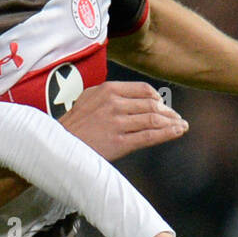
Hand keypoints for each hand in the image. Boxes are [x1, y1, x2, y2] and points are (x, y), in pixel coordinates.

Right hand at [57, 80, 187, 160]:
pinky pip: (150, 136)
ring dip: (171, 123)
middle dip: (168, 113)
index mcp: (107, 90)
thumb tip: (136, 98)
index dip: (157, 98)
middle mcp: (114, 104)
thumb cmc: (72, 126)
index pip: (143, 90)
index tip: (162, 106)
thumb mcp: (88, 100)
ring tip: (180, 126)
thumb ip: (110, 96)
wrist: (57, 146)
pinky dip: (168, 133)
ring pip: (154, 120)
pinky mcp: (119, 142)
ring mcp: (117, 123)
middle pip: (151, 105)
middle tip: (176, 118)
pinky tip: (178, 132)